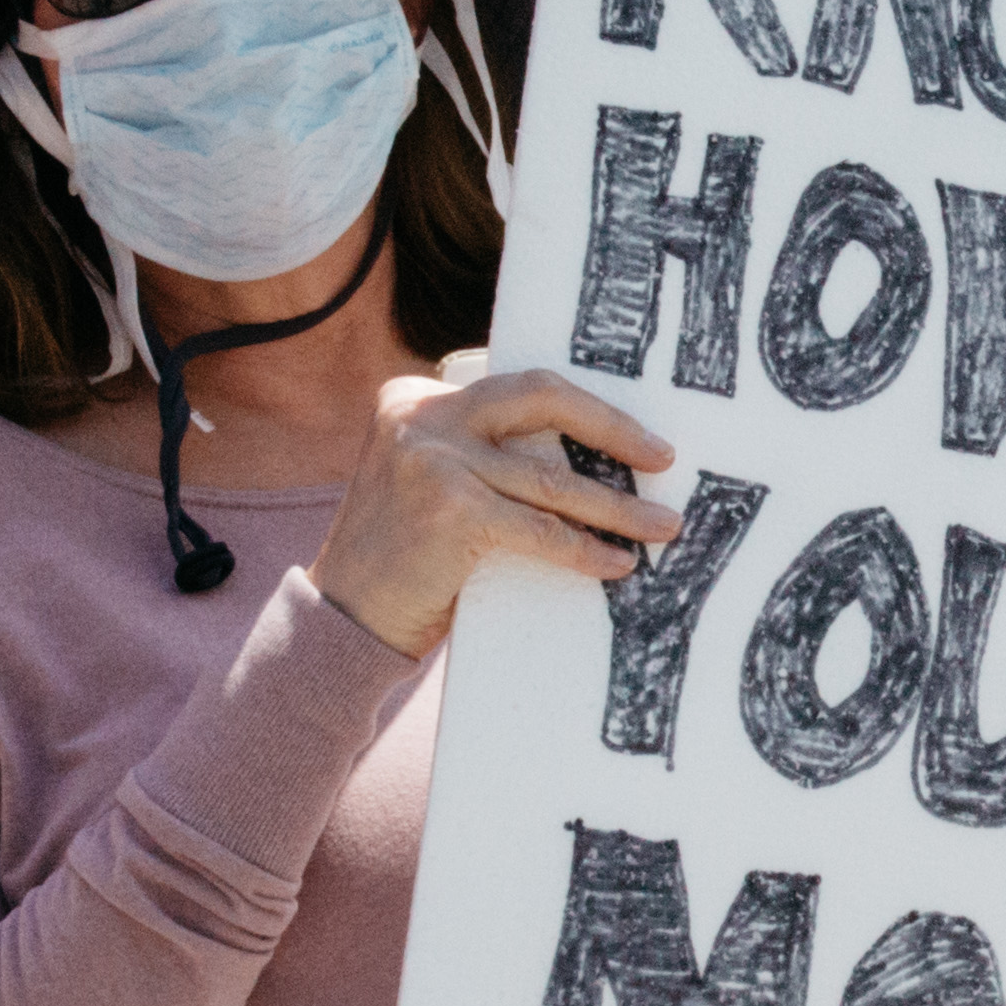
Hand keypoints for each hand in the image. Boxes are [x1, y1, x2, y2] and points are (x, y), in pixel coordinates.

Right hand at [315, 365, 684, 656]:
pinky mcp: (451, 510)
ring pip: (552, 479)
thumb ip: (487, 455)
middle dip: (613, 427)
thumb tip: (587, 456)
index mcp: (417, 396)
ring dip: (618, 507)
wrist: (342, 618)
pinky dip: (585, 550)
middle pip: (542, 398)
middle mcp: (423, 415)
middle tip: (663, 457)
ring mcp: (434, 459)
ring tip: (662, 525)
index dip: (584, 408)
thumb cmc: (404, 558)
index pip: (520, 388)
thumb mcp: (437, 481)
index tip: (631, 432)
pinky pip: (541, 530)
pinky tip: (617, 563)